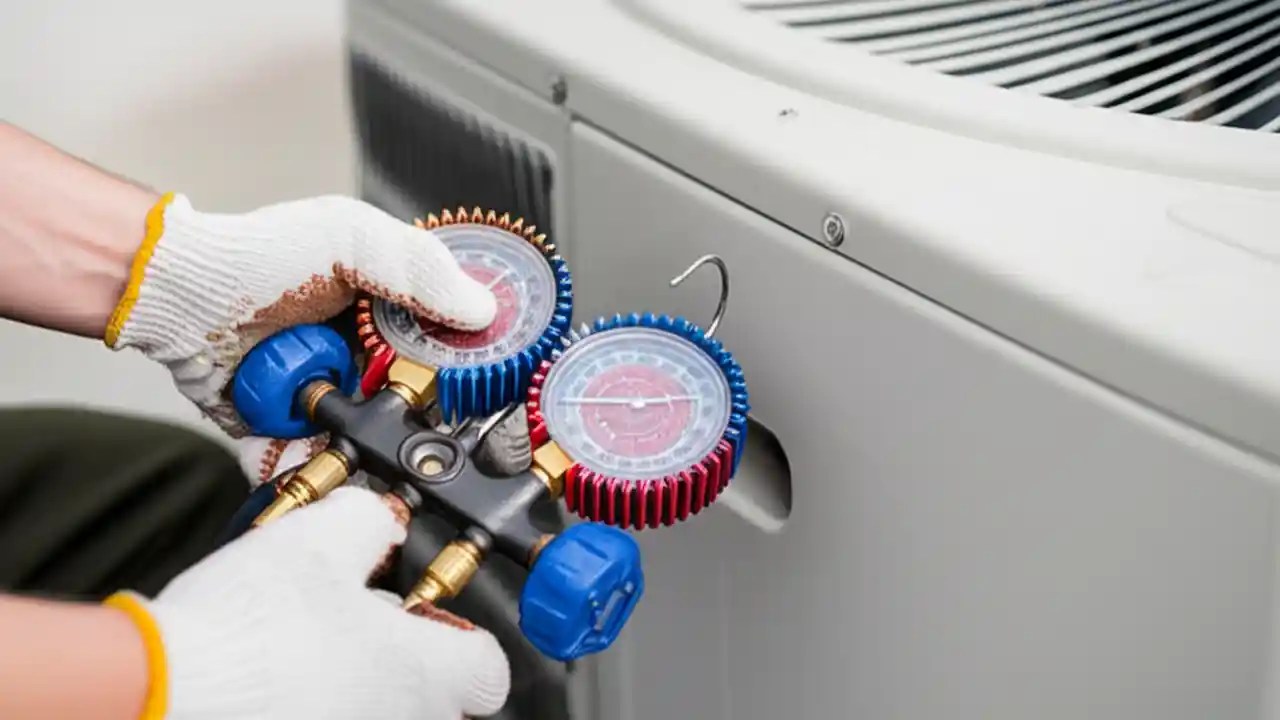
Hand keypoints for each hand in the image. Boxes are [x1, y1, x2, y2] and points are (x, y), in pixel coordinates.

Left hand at [105, 193, 496, 439]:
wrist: (183, 297)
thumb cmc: (260, 255)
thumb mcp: (352, 239)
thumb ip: (420, 270)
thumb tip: (480, 311)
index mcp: (391, 308)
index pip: (449, 345)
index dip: (466, 367)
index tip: (475, 386)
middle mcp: (366, 354)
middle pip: (416, 402)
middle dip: (412, 417)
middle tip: (403, 415)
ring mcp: (331, 394)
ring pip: (368, 438)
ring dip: (360, 447)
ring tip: (345, 437)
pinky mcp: (291, 428)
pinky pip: (313, 459)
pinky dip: (304, 464)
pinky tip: (302, 453)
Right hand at [108, 486, 509, 719]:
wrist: (165, 693)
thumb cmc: (250, 628)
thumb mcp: (321, 536)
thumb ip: (368, 520)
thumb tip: (377, 520)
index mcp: (426, 673)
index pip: (487, 669)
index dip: (464, 637)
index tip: (429, 619)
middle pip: (437, 700)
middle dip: (408, 663)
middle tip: (360, 628)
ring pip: (381, 714)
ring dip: (360, 686)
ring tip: (308, 651)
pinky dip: (315, 705)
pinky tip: (277, 683)